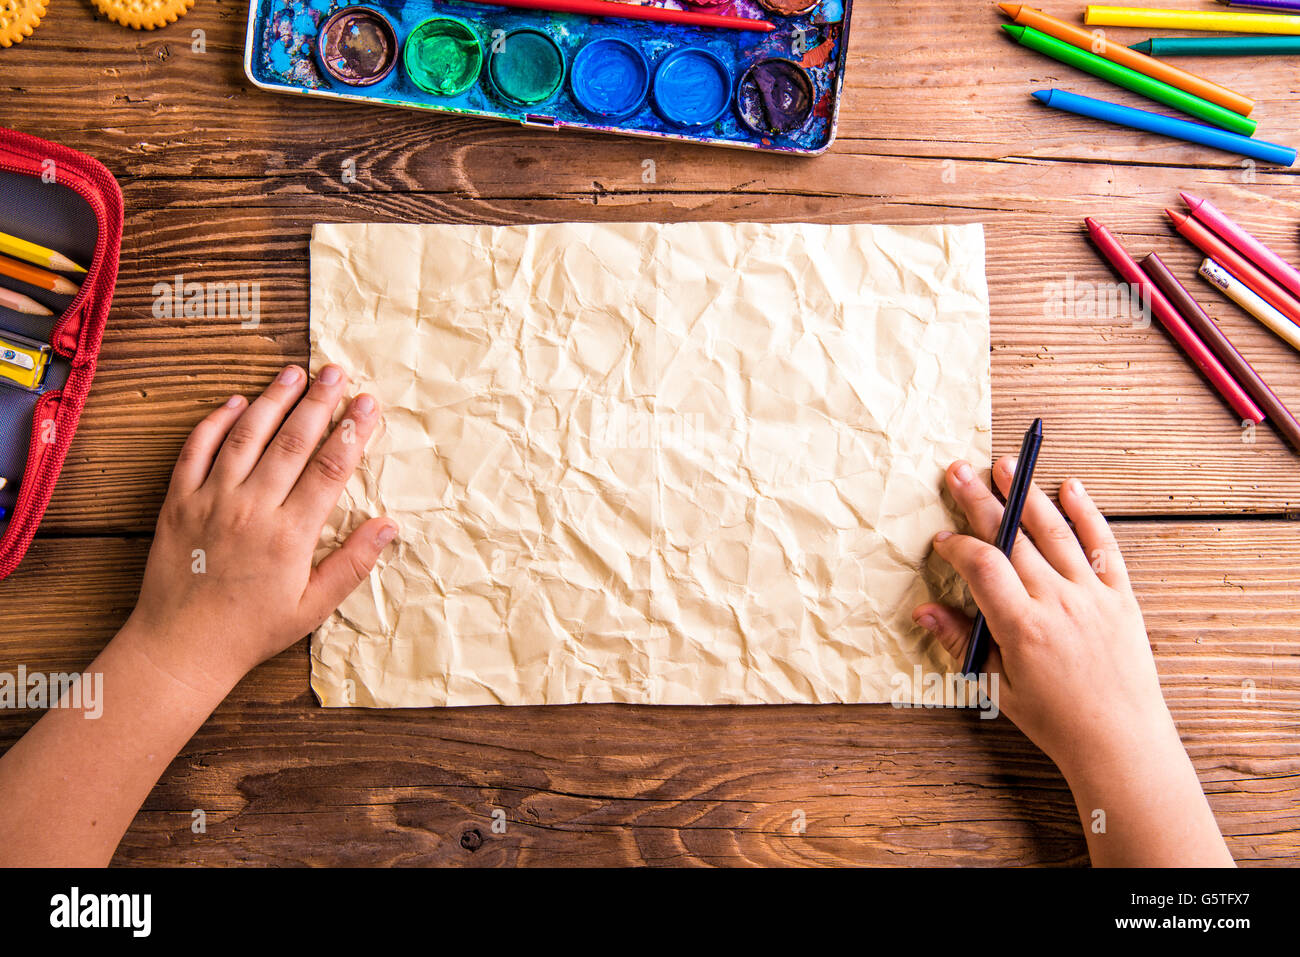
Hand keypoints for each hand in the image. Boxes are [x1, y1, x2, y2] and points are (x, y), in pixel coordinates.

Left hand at [124, 364, 396, 697]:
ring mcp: (212, 501)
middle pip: (293, 441)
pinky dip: (216, 422)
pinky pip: (196, 450)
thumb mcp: (313, 607)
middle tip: (337, 371)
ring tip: (293, 373)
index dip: (353, 431)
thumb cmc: (252, 630)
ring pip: (247, 436)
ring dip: (273, 400)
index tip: (368, 405)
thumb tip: (389, 526)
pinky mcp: (179, 502)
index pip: (330, 468)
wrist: (181, 647)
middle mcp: (252, 509)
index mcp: (291, 534)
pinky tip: (235, 402)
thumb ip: (353, 564)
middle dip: (319, 402)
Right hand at [913, 457, 1171, 777]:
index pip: (982, 566)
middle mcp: (1058, 603)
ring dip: (1025, 494)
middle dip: (980, 500)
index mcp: (1023, 627)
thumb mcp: (996, 686)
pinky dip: (1087, 514)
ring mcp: (1092, 596)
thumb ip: (962, 641)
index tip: (941, 539)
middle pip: (1012, 537)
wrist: (1121, 742)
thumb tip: (924, 610)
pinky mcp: (1121, 597)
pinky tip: (1070, 488)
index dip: (956, 546)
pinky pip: (1102, 546)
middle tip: (958, 470)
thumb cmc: (1056, 721)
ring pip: (1054, 532)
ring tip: (1005, 465)